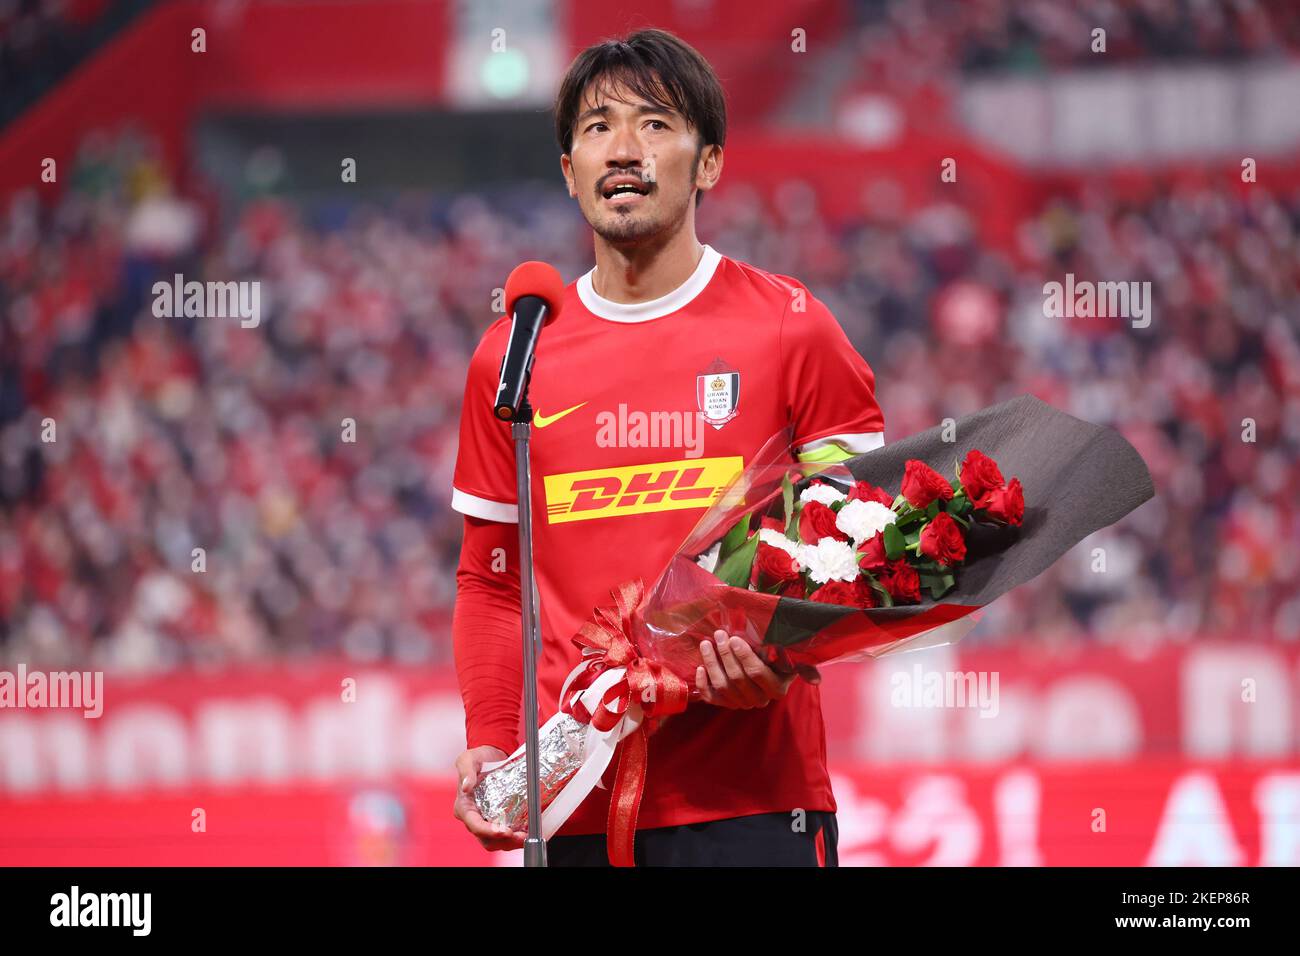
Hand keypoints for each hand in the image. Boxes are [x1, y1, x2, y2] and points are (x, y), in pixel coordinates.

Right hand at [452, 745, 526, 850]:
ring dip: (511, 842)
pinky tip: (526, 832)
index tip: (503, 831)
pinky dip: (514, 837)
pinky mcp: (497, 820)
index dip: (488, 831)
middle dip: (503, 841)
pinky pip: (504, 835)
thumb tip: (466, 786)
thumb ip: (466, 770)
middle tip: (520, 836)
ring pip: (496, 841)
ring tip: (525, 836)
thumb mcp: (468, 759)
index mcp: (464, 807)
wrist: (492, 756)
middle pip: (486, 839)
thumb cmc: (478, 758)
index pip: (474, 825)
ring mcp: (485, 820)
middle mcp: (473, 817)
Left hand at [695, 629, 816, 708]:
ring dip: (712, 663)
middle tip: (719, 635)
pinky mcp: (725, 704)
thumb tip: (817, 681)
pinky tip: (700, 667)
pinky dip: (703, 683)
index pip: (757, 674)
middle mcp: (759, 700)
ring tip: (707, 644)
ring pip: (723, 686)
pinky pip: (711, 698)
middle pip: (737, 678)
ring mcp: (741, 704)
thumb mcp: (793, 660)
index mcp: (776, 689)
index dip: (744, 656)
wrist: (764, 668)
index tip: (735, 638)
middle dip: (726, 654)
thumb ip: (804, 667)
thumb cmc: (778, 658)